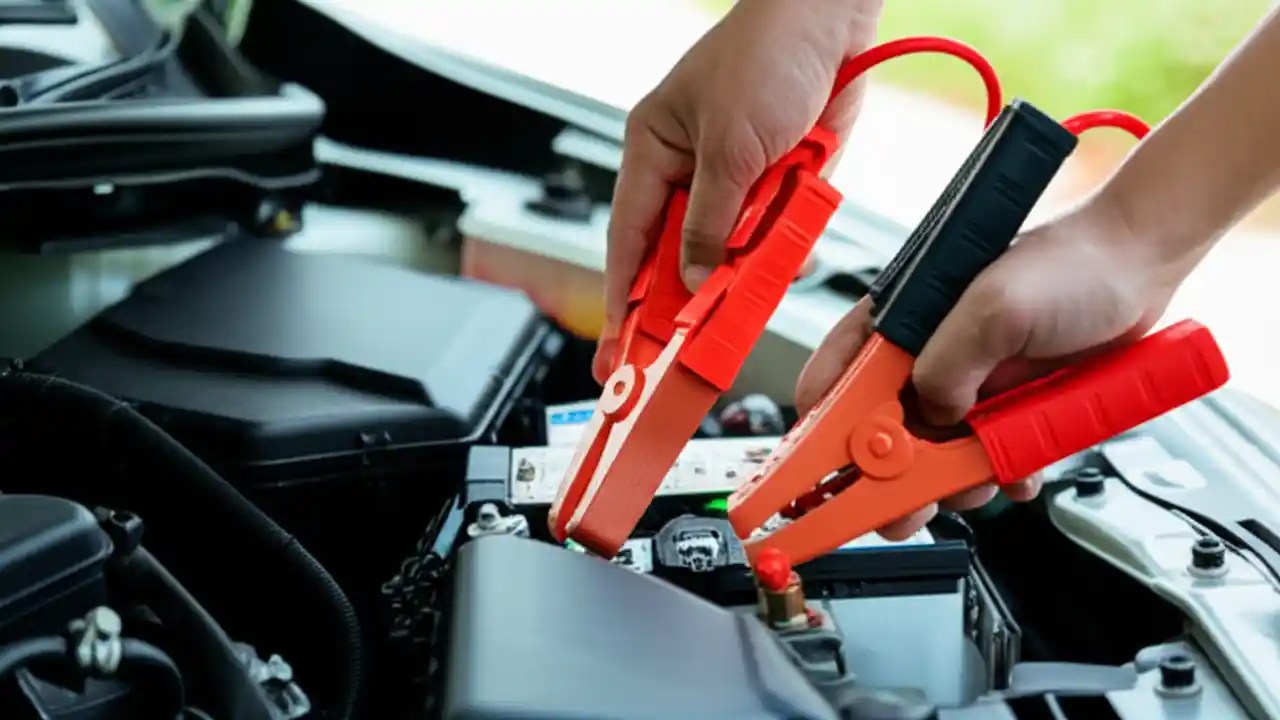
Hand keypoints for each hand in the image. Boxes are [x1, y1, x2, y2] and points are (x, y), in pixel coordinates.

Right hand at [595, 0, 883, 382]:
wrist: (834, 22)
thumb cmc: (767, 51)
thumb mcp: (731, 145)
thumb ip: (712, 219)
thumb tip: (698, 277)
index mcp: (654, 152)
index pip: (629, 240)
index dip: (622, 297)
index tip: (618, 344)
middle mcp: (690, 170)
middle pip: (675, 255)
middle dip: (679, 302)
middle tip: (675, 353)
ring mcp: (735, 180)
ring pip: (727, 251)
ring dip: (738, 276)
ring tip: (738, 313)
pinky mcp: (777, 184)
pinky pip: (771, 235)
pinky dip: (778, 253)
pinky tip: (782, 267)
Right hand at [795, 195, 1186, 539]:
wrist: (1141, 265)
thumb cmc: (1069, 261)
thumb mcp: (995, 308)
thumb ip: (950, 366)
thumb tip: (936, 419)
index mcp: (902, 321)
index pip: (837, 381)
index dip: (823, 434)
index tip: (822, 480)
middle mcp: (925, 353)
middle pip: (882, 431)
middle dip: (891, 477)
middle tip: (899, 512)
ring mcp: (966, 380)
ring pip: (937, 452)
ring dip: (954, 479)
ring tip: (978, 482)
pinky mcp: (1005, 402)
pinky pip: (990, 453)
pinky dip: (1001, 471)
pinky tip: (1018, 471)